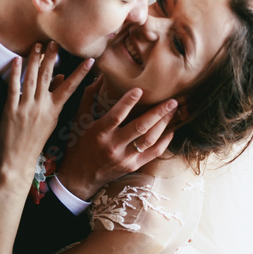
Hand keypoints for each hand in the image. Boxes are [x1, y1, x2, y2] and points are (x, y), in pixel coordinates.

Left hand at [0, 43, 93, 193]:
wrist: (19, 158)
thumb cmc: (36, 140)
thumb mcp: (51, 120)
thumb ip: (55, 98)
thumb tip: (60, 77)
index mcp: (54, 110)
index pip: (70, 88)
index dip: (80, 73)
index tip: (89, 61)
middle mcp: (41, 107)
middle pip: (47, 77)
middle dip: (51, 58)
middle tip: (54, 42)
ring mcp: (25, 108)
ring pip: (31, 79)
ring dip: (34, 61)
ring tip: (37, 46)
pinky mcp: (10, 110)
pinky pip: (13, 88)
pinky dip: (15, 74)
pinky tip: (17, 61)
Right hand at [55, 74, 177, 200]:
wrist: (80, 177)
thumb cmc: (79, 145)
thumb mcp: (79, 120)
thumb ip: (89, 97)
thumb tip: (101, 76)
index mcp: (99, 133)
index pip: (116, 116)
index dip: (127, 102)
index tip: (140, 89)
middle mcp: (113, 146)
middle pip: (139, 128)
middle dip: (158, 113)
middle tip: (172, 101)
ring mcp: (124, 158)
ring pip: (149, 140)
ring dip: (163, 124)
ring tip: (173, 111)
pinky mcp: (132, 166)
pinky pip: (153, 154)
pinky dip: (164, 142)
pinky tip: (171, 130)